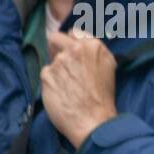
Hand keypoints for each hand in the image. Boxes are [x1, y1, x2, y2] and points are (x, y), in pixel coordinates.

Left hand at [42, 29, 117, 147]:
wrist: (93, 121)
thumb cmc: (103, 98)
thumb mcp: (108, 68)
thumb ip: (94, 52)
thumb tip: (81, 42)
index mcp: (94, 46)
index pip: (74, 32)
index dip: (72, 43)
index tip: (73, 53)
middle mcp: (75, 49)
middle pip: (55, 38)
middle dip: (57, 48)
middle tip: (64, 64)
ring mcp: (59, 61)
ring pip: (51, 58)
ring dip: (56, 68)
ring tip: (67, 85)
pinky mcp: (46, 74)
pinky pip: (45, 73)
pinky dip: (51, 82)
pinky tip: (60, 92)